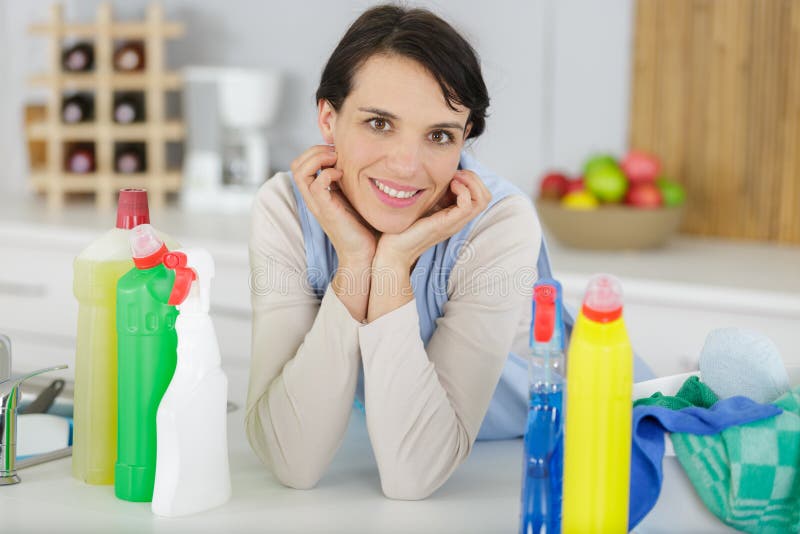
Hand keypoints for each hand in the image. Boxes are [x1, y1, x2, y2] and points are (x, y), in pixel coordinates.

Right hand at [290, 145, 377, 264]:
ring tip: (336, 160)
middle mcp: (313, 197)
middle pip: (296, 164)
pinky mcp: (326, 209)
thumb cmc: (362, 227)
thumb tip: (357, 162)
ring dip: (318, 158)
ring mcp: (317, 203)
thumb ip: (347, 182)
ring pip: (300, 171)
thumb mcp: (352, 197)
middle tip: (335, 153)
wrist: (363, 253)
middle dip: (314, 150)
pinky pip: (316, 184)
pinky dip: (328, 173)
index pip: (301, 164)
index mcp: (317, 193)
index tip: (336, 152)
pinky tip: (343, 176)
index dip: (316, 151)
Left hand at [376, 170, 490, 268]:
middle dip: (474, 178)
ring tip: (453, 180)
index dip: (470, 179)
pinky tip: (449, 187)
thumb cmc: (404, 227)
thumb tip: (437, 174)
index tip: (452, 174)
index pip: (480, 195)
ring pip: (482, 199)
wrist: (394, 249)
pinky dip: (462, 190)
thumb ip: (433, 193)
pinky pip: (468, 204)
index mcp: (455, 214)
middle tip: (455, 175)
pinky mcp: (447, 223)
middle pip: (486, 196)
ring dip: (470, 182)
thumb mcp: (423, 204)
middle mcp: (459, 219)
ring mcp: (455, 222)